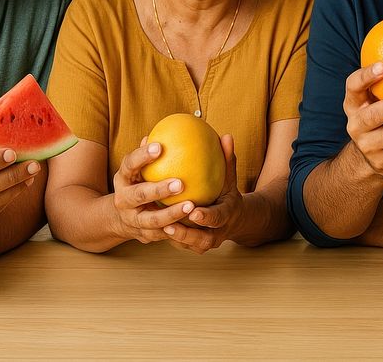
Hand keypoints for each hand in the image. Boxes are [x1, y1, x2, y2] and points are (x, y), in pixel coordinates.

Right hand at [111, 138, 193, 243]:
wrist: (118, 219)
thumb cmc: (137, 183)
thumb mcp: (137, 169)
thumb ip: (148, 154)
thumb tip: (162, 132)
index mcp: (122, 178)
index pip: (129, 164)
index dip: (142, 156)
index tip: (159, 146)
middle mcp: (123, 200)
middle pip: (138, 195)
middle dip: (158, 190)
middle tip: (180, 182)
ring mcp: (132, 220)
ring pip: (151, 219)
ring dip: (171, 214)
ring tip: (191, 205)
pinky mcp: (144, 236)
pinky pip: (162, 234)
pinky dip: (176, 230)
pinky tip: (192, 222)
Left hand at [164, 134, 242, 253]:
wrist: (232, 219)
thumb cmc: (226, 193)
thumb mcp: (229, 178)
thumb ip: (227, 160)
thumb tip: (226, 136)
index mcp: (227, 216)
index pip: (217, 218)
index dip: (206, 217)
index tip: (193, 210)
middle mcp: (216, 234)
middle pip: (201, 240)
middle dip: (184, 233)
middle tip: (168, 224)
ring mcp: (204, 243)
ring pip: (187, 245)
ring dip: (173, 237)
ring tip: (156, 227)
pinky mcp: (192, 246)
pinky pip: (179, 243)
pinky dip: (168, 237)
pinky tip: (150, 226)